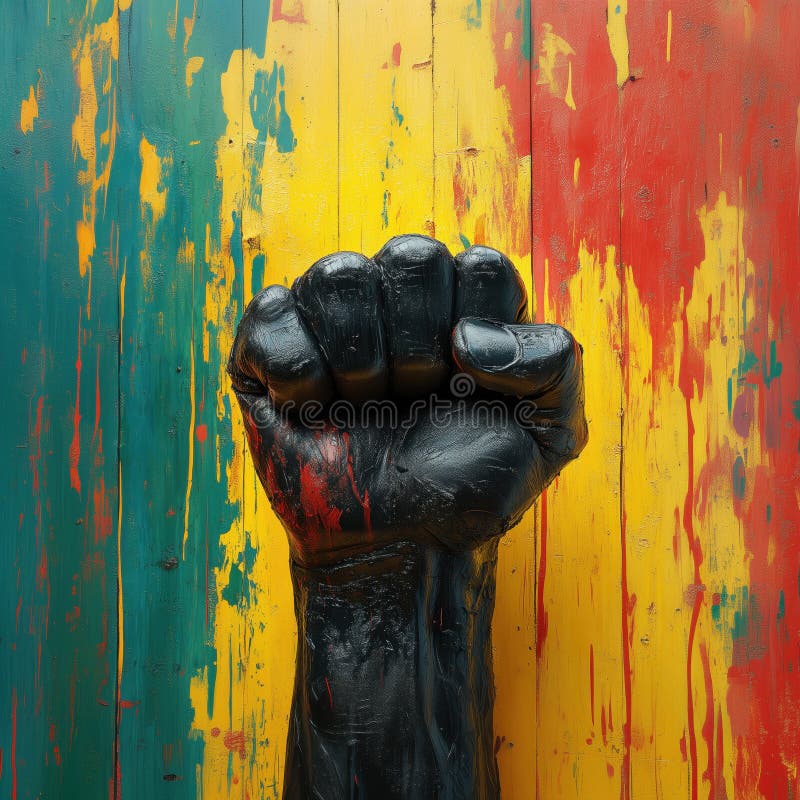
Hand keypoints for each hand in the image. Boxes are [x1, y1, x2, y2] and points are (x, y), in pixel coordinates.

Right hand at [228, 235, 587, 567]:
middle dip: (420, 349)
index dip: (479, 336)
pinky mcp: (268, 347)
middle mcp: (397, 299)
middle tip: (415, 401)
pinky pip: (273, 315)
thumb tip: (466, 335)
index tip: (467, 391)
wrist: (402, 547)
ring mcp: (331, 320)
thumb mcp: (550, 431)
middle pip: (410, 257)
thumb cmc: (471, 485)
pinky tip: (315, 412)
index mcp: (465, 304)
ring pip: (340, 276)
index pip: (481, 266)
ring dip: (361, 361)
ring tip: (366, 408)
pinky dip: (299, 376)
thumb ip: (553, 362)